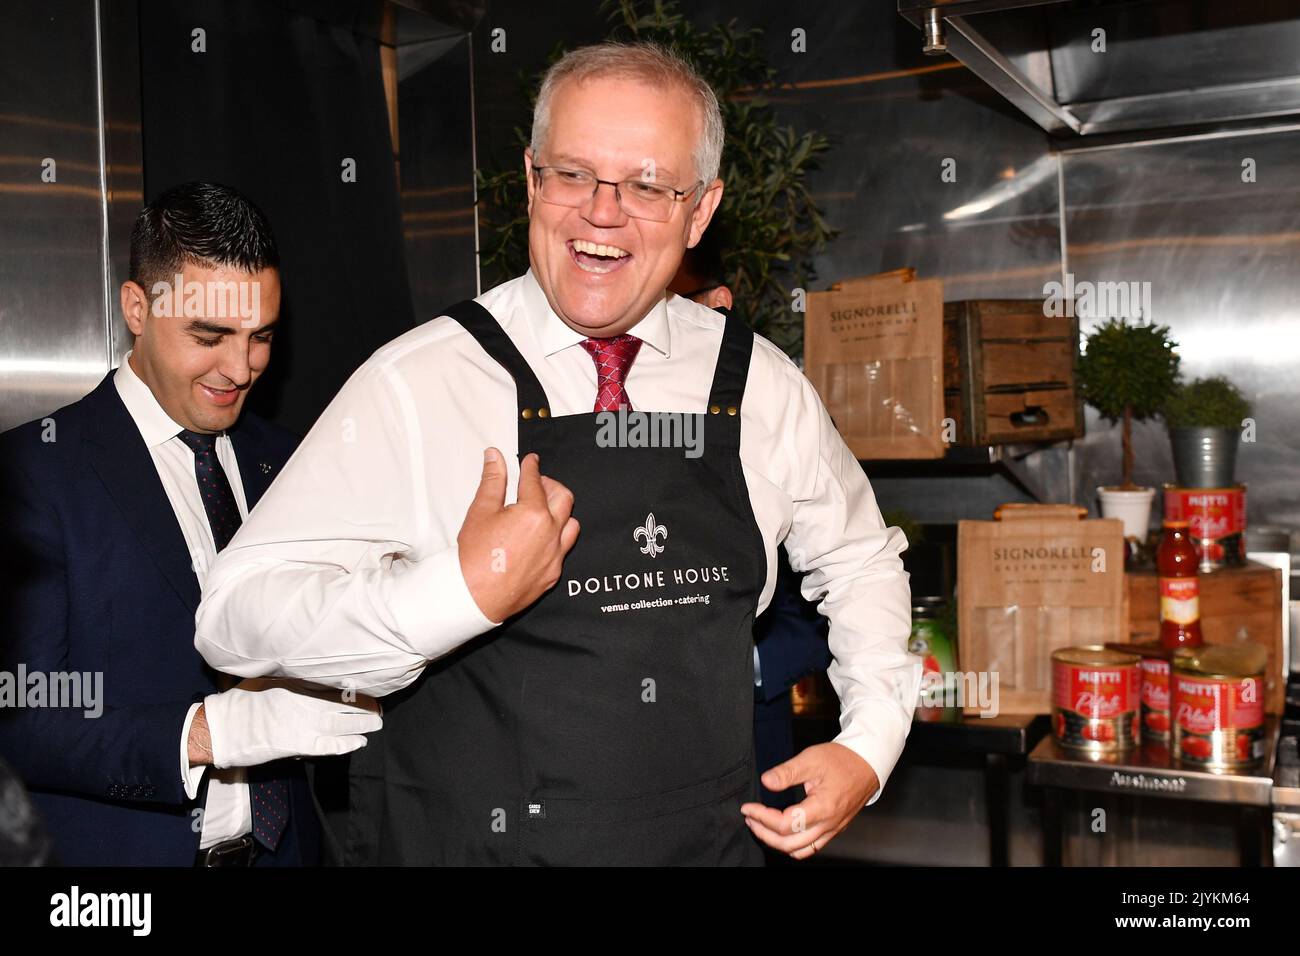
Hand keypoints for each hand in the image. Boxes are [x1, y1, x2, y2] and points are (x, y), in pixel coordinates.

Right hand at [199, 678, 382, 768]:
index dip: (355, 689)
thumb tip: (308, 671)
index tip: (369, 688)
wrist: (223, 728)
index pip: (334, 686)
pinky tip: (360, 742)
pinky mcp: (297, 746)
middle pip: (345, 704)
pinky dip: (346, 744)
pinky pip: (329, 746)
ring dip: (363, 724)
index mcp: (297, 685)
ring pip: (343, 724)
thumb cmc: (242, 702)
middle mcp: (305, 703)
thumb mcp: (266, 679)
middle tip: (379, 709)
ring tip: (376, 724)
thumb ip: (289, 677)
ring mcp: (302, 725)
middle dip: (365, 706)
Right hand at [457, 448, 579, 622]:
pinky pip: (564, 550)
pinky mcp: (553, 574)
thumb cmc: (475, 556)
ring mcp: (555, 555)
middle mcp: (551, 533)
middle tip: (536, 485)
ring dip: (560, 513)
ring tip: (542, 511)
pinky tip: (541, 538)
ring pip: (571, 524)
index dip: (531, 467)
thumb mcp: (480, 511)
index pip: (535, 481)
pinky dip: (556, 538)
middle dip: (551, 486)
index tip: (530, 462)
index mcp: (534, 513)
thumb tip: (495, 457)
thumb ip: (492, 481)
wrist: (474, 596)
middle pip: (564, 498)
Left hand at [740, 742, 878, 859]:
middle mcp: (828, 824)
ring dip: (777, 843)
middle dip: (764, 834)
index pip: (784, 824)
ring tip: (762, 827)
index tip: (748, 808)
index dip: (762, 818)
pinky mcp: (834, 829)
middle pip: (789, 844)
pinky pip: (811, 847)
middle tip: (750, 819)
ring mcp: (832, 829)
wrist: (867, 763)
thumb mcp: (811, 759)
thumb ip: (787, 772)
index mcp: (822, 807)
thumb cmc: (842, 760)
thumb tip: (766, 781)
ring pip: (800, 850)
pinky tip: (782, 833)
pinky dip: (793, 845)